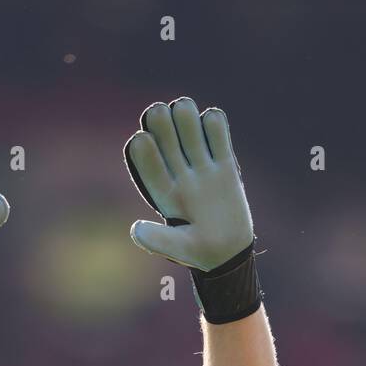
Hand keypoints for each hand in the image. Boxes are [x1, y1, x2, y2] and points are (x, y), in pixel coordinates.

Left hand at [124, 97, 253, 271]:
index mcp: (161, 188)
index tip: (144, 141)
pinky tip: (216, 136)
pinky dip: (214, 121)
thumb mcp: (180, 248)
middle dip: (162, 120)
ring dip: (186, 113)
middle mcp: (176, 171)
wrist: (229, 251)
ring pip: (185, 117)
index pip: (143, 153)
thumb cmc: (200, 251)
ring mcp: (200, 164)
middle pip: (160, 125)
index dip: (141, 144)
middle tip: (175, 136)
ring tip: (195, 131)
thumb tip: (136, 229)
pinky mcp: (223, 161)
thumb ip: (158, 240)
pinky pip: (215, 125)